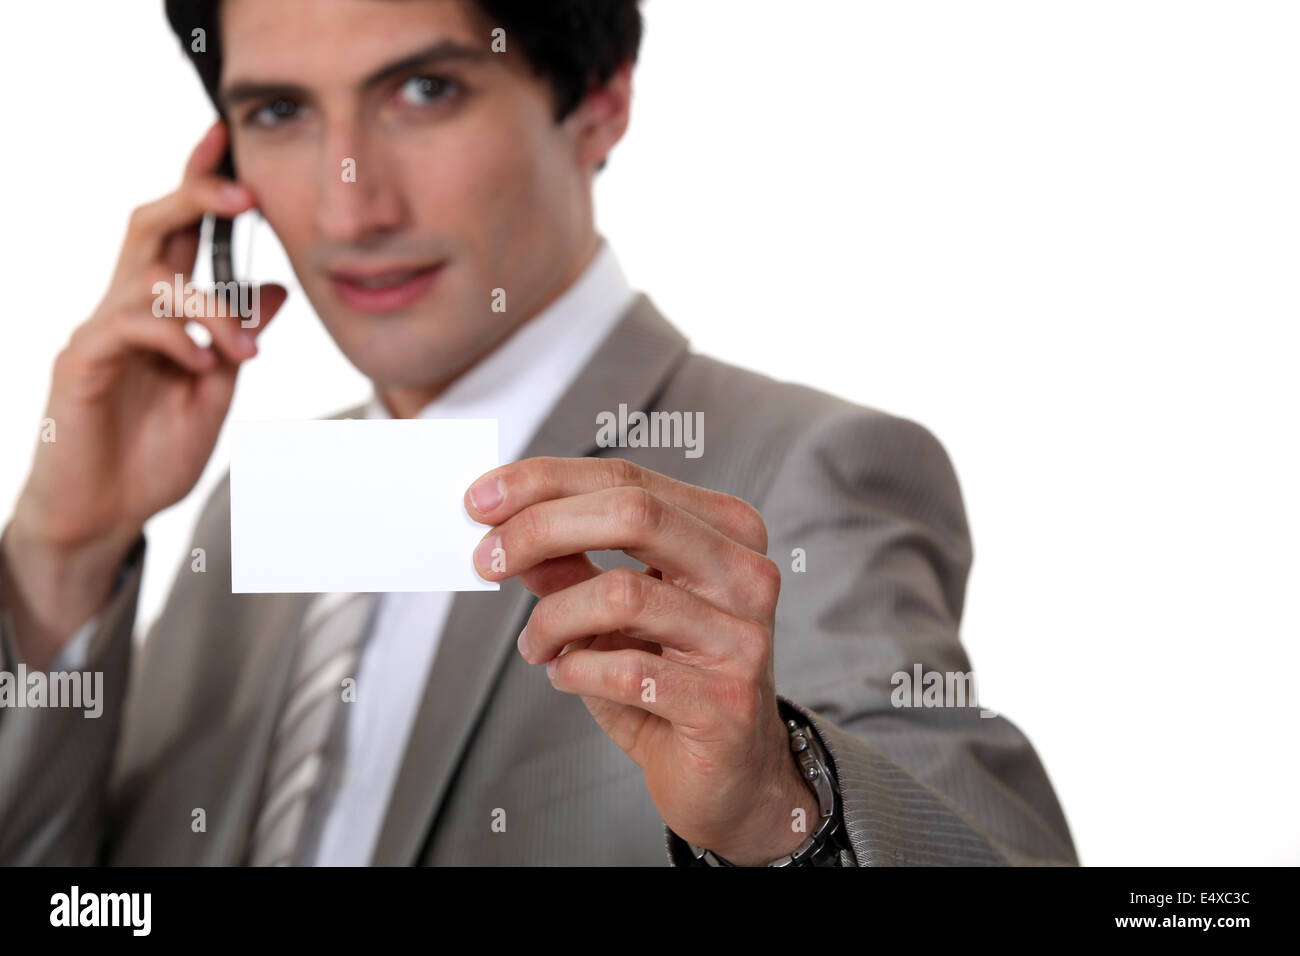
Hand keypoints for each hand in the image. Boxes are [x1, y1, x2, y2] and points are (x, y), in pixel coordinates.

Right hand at [2, 120, 287, 665]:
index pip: (177, 234)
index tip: (228, 139)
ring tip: (241, 352)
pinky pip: (127, 326)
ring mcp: (98, 335)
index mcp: (159, 313)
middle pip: (148, 226)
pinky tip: (200, 365)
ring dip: (210, 308)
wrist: (104, 517)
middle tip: (243, 193)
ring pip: (150, 278)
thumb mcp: (215, 392)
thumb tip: (271, 289)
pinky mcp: (79, 366)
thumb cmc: (151, 456)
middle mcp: (124, 311)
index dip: (199, 183)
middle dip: (195, 195)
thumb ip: (236, 339)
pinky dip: (175, 338)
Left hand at [464, 457, 816, 864]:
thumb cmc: (671, 683)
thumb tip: (503, 524)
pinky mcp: (726, 702)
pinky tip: (568, 676)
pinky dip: (576, 671)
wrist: (729, 777)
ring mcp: (743, 637)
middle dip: (540, 528)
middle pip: (634, 513)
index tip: (480, 499)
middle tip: (486, 559)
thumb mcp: (612, 612)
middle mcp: (746, 573)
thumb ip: (569, 564)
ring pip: (623, 595)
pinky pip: (626, 671)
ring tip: (535, 644)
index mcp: (724, 531)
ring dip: (553, 619)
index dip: (545, 481)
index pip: (628, 479)